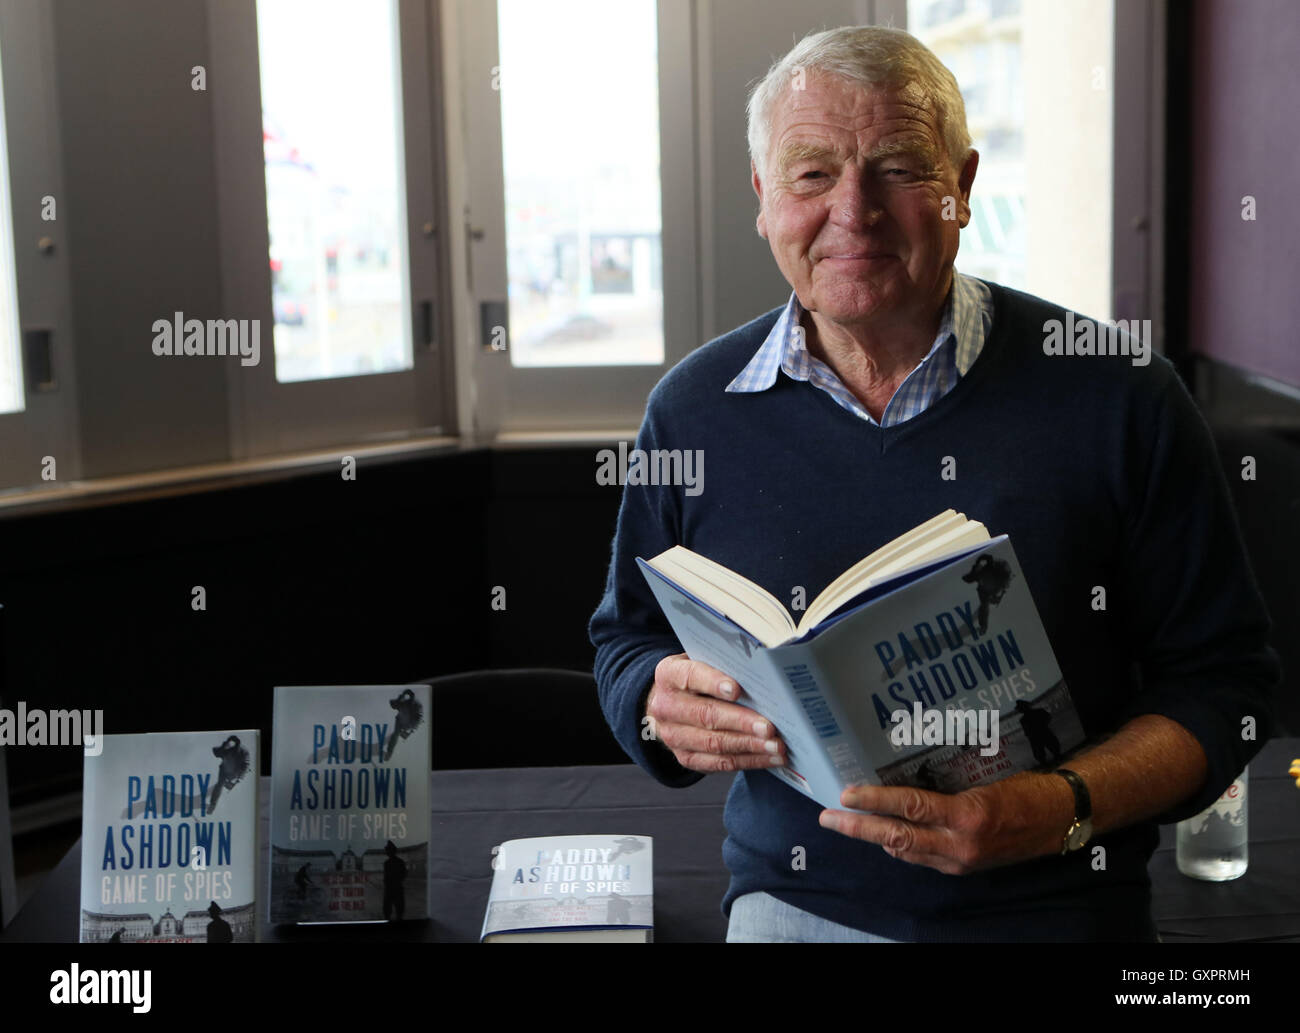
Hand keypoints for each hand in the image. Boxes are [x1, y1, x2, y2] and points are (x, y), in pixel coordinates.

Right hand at [645, 653, 787, 773]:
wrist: (672, 704)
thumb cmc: (698, 678)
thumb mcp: (703, 662)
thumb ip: (724, 665)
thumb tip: (762, 675)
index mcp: (669, 675)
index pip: (690, 677)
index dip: (713, 683)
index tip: (737, 690)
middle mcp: (665, 707)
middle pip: (706, 716)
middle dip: (741, 722)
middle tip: (769, 728)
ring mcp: (672, 736)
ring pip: (714, 744)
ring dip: (749, 746)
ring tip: (776, 747)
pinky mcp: (685, 758)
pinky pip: (719, 763)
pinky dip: (748, 761)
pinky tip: (769, 758)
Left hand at [817, 771, 1074, 874]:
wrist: (1060, 818)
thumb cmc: (1027, 788)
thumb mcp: (984, 780)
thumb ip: (944, 789)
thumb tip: (904, 788)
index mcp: (967, 816)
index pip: (909, 807)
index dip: (874, 801)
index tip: (845, 794)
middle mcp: (960, 844)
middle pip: (897, 837)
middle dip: (858, 828)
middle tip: (827, 817)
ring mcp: (961, 861)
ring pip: (905, 851)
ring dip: (874, 837)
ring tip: (845, 822)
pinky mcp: (964, 868)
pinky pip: (922, 858)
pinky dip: (900, 845)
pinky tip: (884, 834)